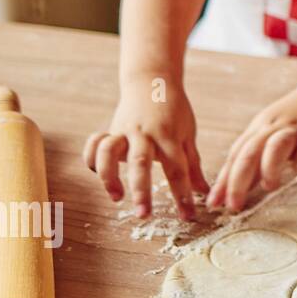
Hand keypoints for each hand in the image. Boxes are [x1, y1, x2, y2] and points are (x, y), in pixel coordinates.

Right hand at [83, 78, 208, 219]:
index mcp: (169, 137)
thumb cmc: (174, 110)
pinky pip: (94, 143)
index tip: (187, 216)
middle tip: (144, 215)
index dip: (182, 194)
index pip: (178, 170)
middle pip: (141, 162)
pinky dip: (90, 158)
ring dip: (109, 175)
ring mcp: (124, 131)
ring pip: (109, 151)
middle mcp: (145, 135)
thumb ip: (193, 165)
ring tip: (116, 197)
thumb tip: (206, 192)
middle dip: (141, 190)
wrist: (152, 80)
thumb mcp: (188, 135)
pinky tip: (95, 174)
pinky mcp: (110, 129)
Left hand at [206, 88, 296, 212]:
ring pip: (275, 146)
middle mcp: (272, 128)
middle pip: (249, 153)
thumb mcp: (271, 135)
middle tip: (233, 206)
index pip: (235, 156)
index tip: (213, 204)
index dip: (223, 181)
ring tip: (269, 186)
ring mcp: (295, 130)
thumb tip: (235, 191)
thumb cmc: (296, 119)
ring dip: (268, 168)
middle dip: (237, 182)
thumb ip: (255, 162)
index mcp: (258, 129)